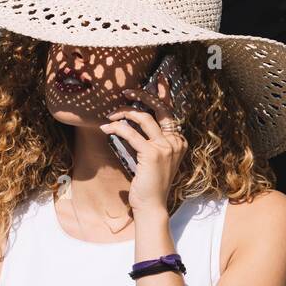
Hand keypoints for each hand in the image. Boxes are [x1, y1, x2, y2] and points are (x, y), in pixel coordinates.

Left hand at [99, 84, 186, 216]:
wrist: (152, 206)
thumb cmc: (149, 185)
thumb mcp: (152, 160)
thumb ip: (149, 141)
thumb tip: (132, 124)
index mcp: (179, 141)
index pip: (170, 112)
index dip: (162, 94)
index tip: (158, 79)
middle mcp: (176, 141)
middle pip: (160, 108)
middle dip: (142, 95)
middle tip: (126, 91)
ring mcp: (166, 147)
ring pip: (143, 118)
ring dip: (124, 113)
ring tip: (111, 116)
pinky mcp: (152, 153)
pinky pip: (130, 133)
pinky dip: (117, 128)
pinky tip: (107, 128)